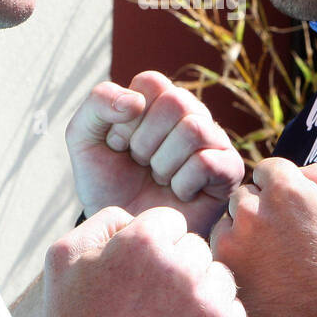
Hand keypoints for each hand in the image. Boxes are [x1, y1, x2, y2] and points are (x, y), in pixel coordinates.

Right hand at [39, 205, 246, 316]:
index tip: (135, 273)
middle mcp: (181, 266)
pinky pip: (233, 310)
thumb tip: (137, 214)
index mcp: (145, 240)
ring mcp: (207, 303)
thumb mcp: (64, 255)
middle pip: (197, 248)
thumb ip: (103, 219)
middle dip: (177, 267)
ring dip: (200, 291)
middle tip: (148, 301)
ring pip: (219, 276)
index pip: (171, 222)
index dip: (152, 246)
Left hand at [65, 71, 242, 235]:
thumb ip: (97, 104)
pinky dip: (181, 184)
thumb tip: (135, 100)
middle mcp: (192, 113)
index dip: (127, 119)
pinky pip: (206, 162)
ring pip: (193, 129)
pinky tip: (178, 193)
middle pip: (176, 102)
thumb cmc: (109, 185)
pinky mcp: (230, 170)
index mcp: (160, 100)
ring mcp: (214, 140)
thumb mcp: (85, 139)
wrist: (125, 234)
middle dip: (145, 142)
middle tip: (140, 165)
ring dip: (163, 164)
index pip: (151, 82)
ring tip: (159, 179)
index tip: (119, 145)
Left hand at [210, 158, 316, 316]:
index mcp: (287, 190)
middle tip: (284, 240)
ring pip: (228, 222)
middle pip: (244, 194)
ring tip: (273, 260)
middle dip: (261, 210)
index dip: (282, 190)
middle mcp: (254, 211)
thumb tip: (296, 172)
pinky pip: (219, 252)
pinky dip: (235, 259)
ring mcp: (234, 242)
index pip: (267, 170)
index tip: (293, 214)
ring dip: (244, 233)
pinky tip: (260, 276)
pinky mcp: (223, 271)